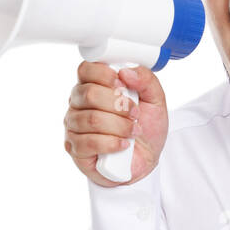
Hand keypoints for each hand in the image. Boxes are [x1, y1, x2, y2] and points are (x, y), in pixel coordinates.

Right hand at [63, 61, 167, 186]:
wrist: (146, 159)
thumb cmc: (146, 128)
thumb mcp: (155, 100)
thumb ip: (146, 80)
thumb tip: (126, 72)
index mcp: (93, 85)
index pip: (86, 69)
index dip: (104, 75)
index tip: (123, 86)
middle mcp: (79, 104)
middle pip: (89, 94)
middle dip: (118, 105)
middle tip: (135, 114)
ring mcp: (74, 126)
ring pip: (91, 119)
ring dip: (119, 126)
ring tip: (133, 131)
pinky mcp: (75, 148)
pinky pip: (89, 142)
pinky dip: (111, 143)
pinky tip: (123, 145)